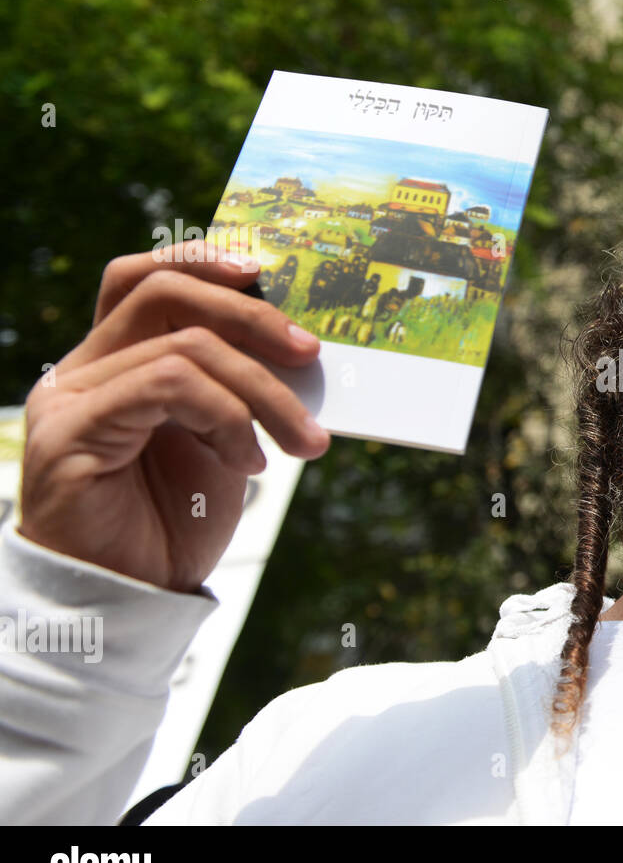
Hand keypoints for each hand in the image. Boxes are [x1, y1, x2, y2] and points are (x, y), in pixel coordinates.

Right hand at [17, 242, 329, 591]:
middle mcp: (82, 370)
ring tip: (301, 441)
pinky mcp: (69, 432)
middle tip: (313, 353)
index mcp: (114, 362)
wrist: (132, 600)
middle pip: (164, 294)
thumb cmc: (175, 521)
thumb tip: (300, 344)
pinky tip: (248, 464)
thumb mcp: (223, 440)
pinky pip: (166, 387)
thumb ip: (239, 387)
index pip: (144, 280)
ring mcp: (69, 397)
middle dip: (253, 317)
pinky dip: (227, 417)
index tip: (270, 274)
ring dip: (263, 392)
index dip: (203, 262)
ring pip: (183, 347)